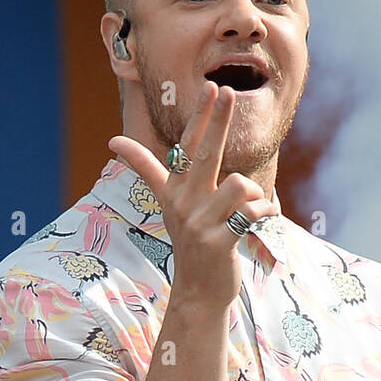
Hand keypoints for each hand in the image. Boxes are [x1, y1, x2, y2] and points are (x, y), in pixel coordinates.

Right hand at [108, 81, 280, 312]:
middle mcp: (184, 203)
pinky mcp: (219, 243)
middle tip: (228, 91)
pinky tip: (266, 218)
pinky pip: (252, 212)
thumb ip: (147, 170)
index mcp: (175, 190)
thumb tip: (113, 142)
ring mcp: (200, 223)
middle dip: (219, 120)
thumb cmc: (191, 243)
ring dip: (257, 195)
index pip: (186, 146)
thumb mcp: (168, 205)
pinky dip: (266, 211)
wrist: (198, 293)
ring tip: (253, 209)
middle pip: (205, 153)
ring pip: (240, 185)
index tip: (210, 87)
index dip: (200, 117)